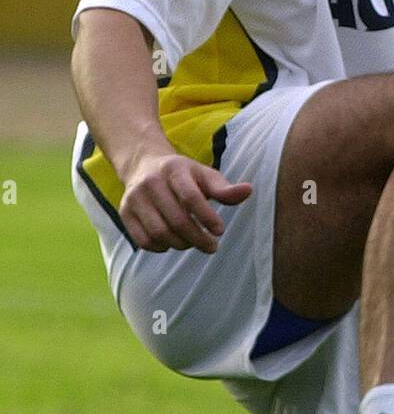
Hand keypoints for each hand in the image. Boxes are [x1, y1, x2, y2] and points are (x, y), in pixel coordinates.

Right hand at [120, 152, 252, 252]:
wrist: (143, 166)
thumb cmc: (182, 175)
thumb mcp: (204, 175)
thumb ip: (224, 188)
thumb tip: (248, 191)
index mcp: (173, 169)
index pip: (191, 197)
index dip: (207, 217)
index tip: (220, 231)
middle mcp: (151, 183)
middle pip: (176, 219)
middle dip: (198, 238)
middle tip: (212, 246)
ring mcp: (134, 199)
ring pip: (160, 233)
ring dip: (181, 244)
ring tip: (194, 242)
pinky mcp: (125, 213)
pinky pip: (144, 240)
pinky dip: (162, 247)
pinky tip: (173, 242)